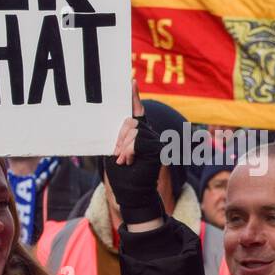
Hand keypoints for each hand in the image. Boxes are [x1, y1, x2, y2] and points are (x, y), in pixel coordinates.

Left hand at [104, 80, 162, 227]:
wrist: (132, 193)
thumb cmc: (122, 174)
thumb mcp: (117, 150)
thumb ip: (121, 136)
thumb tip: (124, 122)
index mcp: (138, 133)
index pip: (136, 111)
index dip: (133, 96)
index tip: (130, 80)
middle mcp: (148, 134)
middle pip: (129, 122)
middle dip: (119, 138)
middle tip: (117, 155)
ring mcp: (155, 140)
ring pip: (133, 132)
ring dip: (123, 147)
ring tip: (123, 160)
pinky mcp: (157, 149)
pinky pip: (137, 141)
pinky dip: (129, 151)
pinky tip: (129, 161)